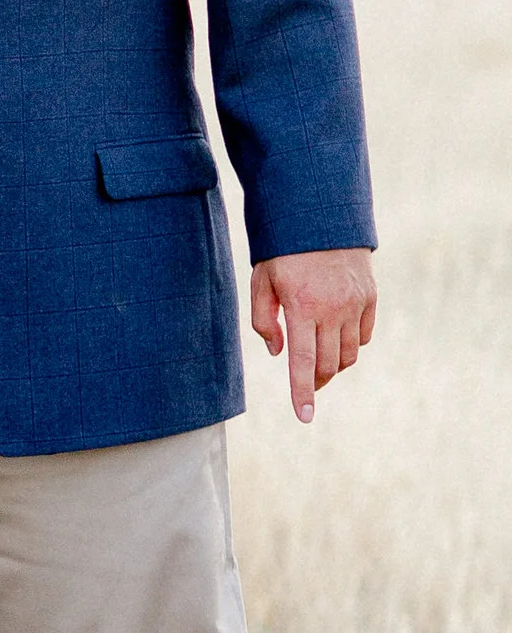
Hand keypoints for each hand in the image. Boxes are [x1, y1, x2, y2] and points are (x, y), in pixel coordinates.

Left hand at [249, 249, 375, 424]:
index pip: (304, 363)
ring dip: (334, 365)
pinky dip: (351, 345)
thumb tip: (278, 353)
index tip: (304, 417)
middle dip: (317, 383)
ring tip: (319, 359)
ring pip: (348, 355)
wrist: (321, 215)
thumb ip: (264, 321)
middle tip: (307, 385)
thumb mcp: (262, 281)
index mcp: (302, 307)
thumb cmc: (283, 250)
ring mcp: (355, 303)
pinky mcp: (370, 297)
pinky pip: (363, 336)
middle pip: (329, 366)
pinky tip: (336, 337)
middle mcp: (333, 309)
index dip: (302, 393)